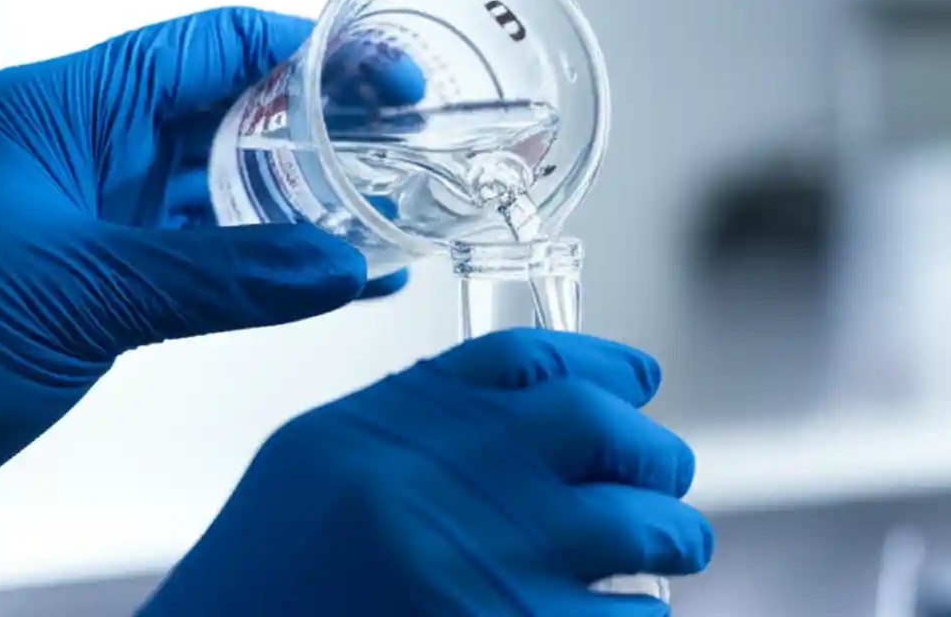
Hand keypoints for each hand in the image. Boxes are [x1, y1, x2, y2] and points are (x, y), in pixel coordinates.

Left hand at [0, 7, 417, 506]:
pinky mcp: (113, 280)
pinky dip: (279, 266)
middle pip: (232, 111)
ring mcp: (103, 217)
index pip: (210, 45)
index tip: (384, 75)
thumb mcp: (76, 291)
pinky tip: (343, 281)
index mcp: (66, 110)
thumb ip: (218, 277)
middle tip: (406, 148)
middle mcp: (89, 151)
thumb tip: (337, 264)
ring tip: (392, 214)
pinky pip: (216, 259)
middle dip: (324, 129)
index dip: (308, 51)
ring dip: (312, 203)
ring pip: (231, 189)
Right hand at [140, 329, 713, 615]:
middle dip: (657, 454)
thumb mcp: (325, 459)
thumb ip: (428, 418)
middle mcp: (455, 482)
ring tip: (671, 546)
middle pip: (608, 430)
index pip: (537, 359)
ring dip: (675, 535)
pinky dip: (641, 612)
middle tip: (663, 476)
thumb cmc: (275, 570)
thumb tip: (563, 395)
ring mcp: (495, 570)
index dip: (608, 362)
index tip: (640, 378)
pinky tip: (621, 611)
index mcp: (402, 424)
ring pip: (648, 527)